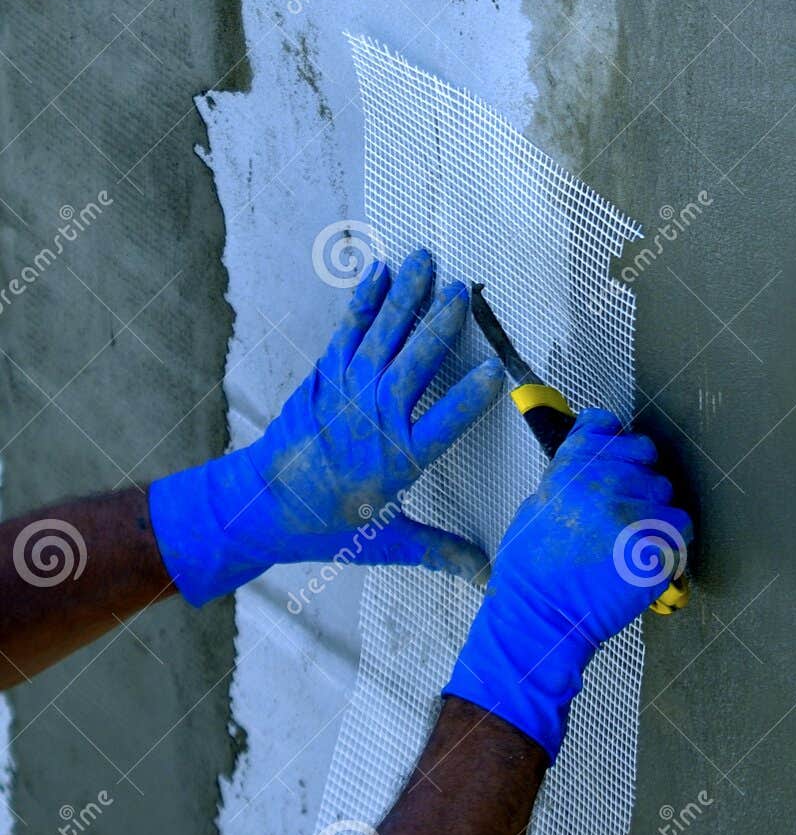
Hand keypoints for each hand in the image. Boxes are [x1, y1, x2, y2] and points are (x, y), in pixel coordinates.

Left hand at [149, 249, 504, 604]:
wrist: (258, 507)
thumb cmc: (325, 525)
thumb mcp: (385, 543)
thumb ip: (439, 550)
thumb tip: (486, 574)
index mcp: (399, 457)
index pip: (446, 421)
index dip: (473, 396)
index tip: (498, 371)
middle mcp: (375, 418)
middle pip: (416, 362)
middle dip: (441, 324)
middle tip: (464, 292)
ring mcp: (348, 392)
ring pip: (385, 336)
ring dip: (407, 297)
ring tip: (427, 261)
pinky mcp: (325, 377)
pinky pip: (349, 331)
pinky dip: (365, 300)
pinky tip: (381, 272)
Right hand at [444, 409, 690, 759]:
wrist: (541, 619)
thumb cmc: (534, 571)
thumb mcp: (539, 505)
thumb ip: (572, 473)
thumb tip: (603, 448)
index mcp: (569, 469)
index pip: (610, 427)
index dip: (619, 446)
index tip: (620, 461)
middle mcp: (601, 485)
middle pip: (648, 462)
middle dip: (640, 486)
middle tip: (621, 519)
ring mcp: (630, 515)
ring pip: (668, 496)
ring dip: (658, 515)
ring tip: (630, 543)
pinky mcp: (654, 548)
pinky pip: (682, 530)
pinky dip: (671, 544)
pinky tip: (646, 558)